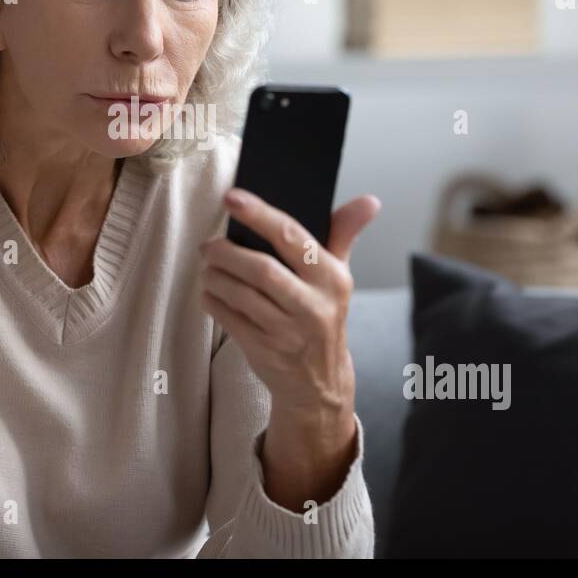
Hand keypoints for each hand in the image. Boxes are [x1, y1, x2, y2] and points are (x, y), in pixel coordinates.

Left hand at [199, 187, 379, 412]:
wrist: (319, 381)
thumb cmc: (323, 314)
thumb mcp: (339, 276)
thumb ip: (344, 234)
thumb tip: (370, 200)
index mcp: (332, 278)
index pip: (292, 237)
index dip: (259, 214)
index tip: (232, 197)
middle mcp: (313, 305)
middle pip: (262, 269)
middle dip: (227, 253)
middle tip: (209, 245)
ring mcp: (288, 332)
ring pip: (241, 295)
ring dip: (215, 277)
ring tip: (207, 267)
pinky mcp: (265, 351)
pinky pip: (229, 319)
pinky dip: (213, 301)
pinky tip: (210, 292)